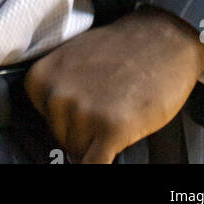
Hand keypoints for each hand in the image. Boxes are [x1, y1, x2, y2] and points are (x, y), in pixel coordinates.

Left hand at [23, 6, 203, 163]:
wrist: (162, 38)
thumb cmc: (121, 48)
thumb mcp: (73, 57)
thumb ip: (58, 88)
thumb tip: (54, 122)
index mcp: (42, 76)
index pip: (45, 119)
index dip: (67, 117)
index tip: (83, 105)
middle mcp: (58, 94)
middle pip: (62, 138)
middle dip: (84, 130)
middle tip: (106, 105)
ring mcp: (84, 112)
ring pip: (79, 152)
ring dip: (99, 142)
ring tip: (117, 112)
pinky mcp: (111, 128)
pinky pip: (93, 165)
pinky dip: (98, 164)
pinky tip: (109, 152)